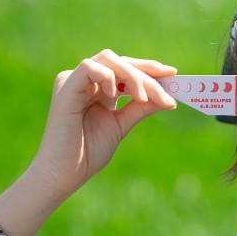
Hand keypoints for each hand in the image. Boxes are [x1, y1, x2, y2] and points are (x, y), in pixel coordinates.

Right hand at [29, 50, 175, 202]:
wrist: (64, 174)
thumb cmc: (87, 153)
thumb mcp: (121, 125)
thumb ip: (140, 108)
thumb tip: (168, 98)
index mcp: (97, 89)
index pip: (126, 69)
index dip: (149, 69)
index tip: (172, 75)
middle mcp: (85, 81)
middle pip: (121, 62)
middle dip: (147, 73)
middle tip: (167, 90)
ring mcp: (73, 81)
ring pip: (109, 60)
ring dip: (132, 76)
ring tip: (143, 98)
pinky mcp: (65, 87)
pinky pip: (89, 67)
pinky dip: (107, 77)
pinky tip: (115, 94)